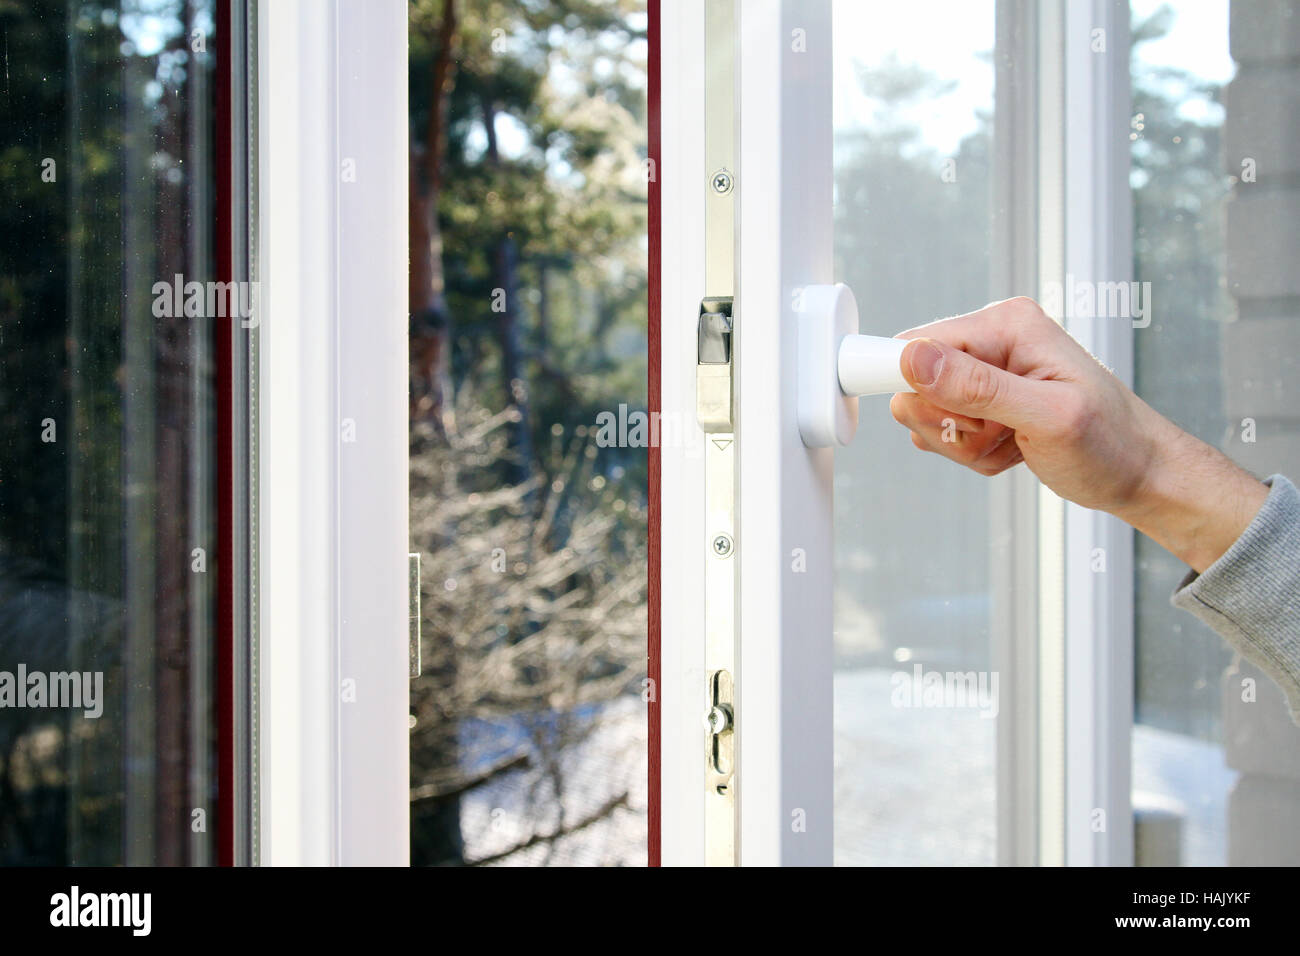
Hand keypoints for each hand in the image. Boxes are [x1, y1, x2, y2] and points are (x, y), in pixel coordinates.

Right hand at [889, 297, 1268, 572]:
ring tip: (1012, 443)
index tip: (950, 422)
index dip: (916, 389)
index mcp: (1006, 324)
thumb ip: (978, 387)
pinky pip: (944, 431)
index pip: (915, 345)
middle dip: (950, 427)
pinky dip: (972, 453)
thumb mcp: (1047, 417)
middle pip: (914, 385)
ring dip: (963, 444)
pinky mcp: (981, 398)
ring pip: (925, 414)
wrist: (1140, 472)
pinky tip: (1011, 448)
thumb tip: (914, 359)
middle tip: (1001, 436)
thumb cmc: (1112, 443)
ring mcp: (984, 370)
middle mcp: (991, 339)